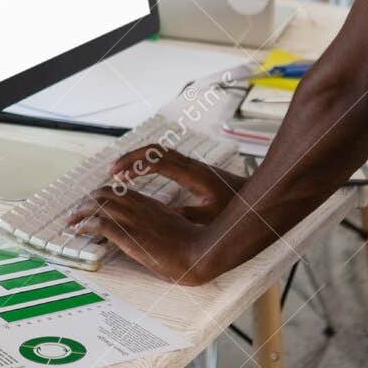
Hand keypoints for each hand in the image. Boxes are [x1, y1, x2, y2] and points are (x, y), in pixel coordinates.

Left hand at [67, 186, 221, 283]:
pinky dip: (86, 225)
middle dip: (86, 203)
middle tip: (77, 213)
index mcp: (149, 204)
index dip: (101, 197)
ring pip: (98, 206)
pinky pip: (100, 224)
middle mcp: (138, 207)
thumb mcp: (174, 225)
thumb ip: (158, 221)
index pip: (118, 192)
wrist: (199, 253)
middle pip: (103, 194)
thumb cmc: (191, 244)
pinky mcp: (129, 235)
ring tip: (72, 221)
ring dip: (81, 213)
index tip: (92, 205)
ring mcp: (133, 220)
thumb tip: (149, 228)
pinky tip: (80, 231)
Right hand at [108, 146, 246, 222]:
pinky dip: (147, 163)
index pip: (157, 160)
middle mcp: (189, 165)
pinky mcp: (192, 169)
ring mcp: (190, 165)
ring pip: (158, 152)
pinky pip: (164, 158)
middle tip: (112, 172)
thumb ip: (187, 216)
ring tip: (121, 172)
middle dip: (130, 158)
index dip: (135, 165)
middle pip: (154, 150)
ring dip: (138, 159)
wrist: (255, 197)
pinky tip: (140, 174)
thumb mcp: (211, 217)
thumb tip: (161, 217)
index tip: (119, 176)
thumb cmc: (236, 208)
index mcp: (192, 174)